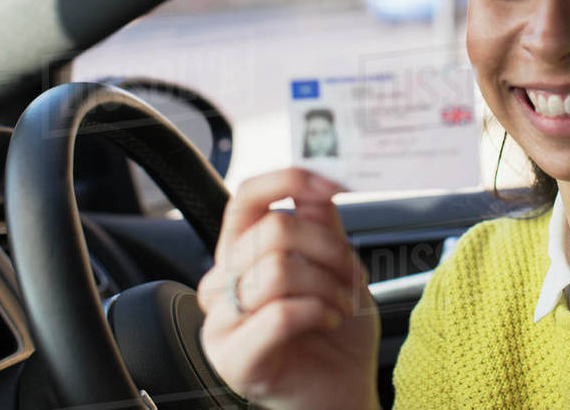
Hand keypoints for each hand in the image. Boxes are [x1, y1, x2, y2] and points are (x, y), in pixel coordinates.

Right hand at [197, 168, 379, 409]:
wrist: (346, 392)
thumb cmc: (337, 336)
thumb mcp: (335, 263)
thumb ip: (320, 222)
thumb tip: (315, 181)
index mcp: (240, 256)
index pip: (246, 197)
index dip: (290, 180)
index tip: (335, 186)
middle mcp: (222, 285)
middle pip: (273, 230)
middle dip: (329, 249)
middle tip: (348, 276)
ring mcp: (221, 325)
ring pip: (278, 268)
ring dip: (328, 285)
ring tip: (340, 304)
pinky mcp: (234, 359)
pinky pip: (280, 312)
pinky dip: (319, 311)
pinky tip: (328, 321)